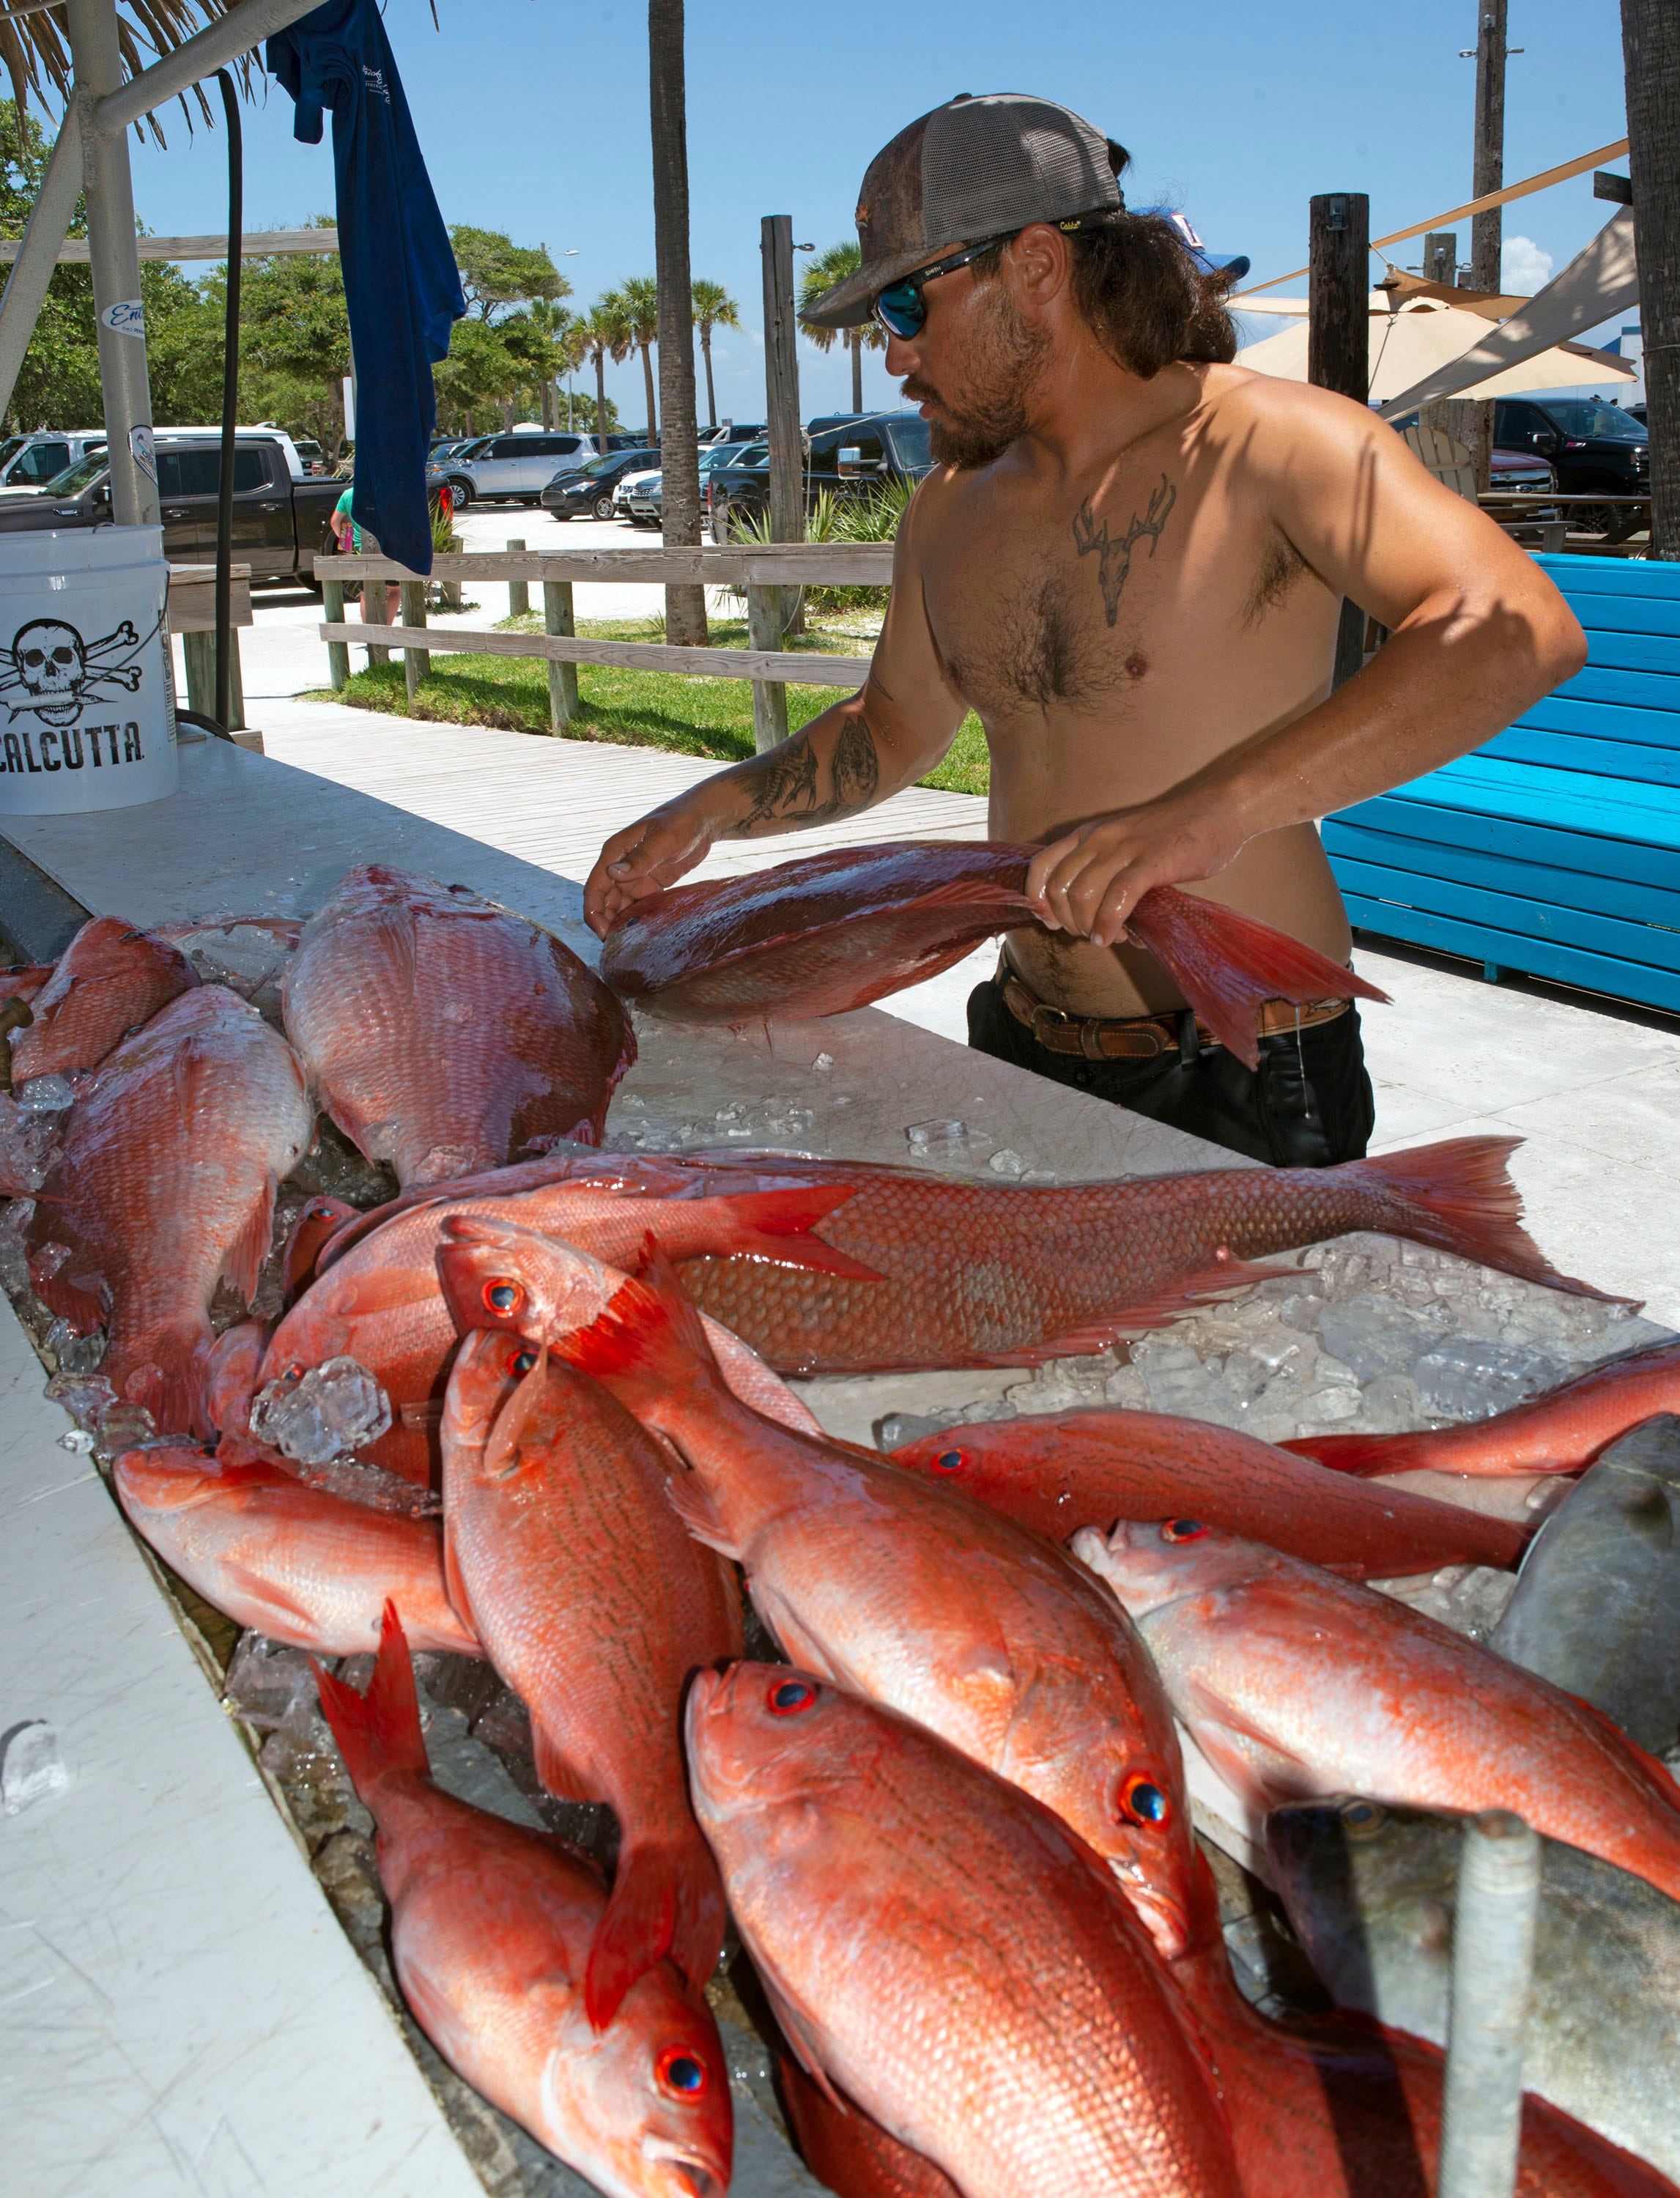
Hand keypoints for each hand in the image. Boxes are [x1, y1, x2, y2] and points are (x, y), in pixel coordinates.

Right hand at [583, 800, 719, 937]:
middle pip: (603, 901)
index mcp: (614, 852)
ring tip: (628, 945)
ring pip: (618, 905)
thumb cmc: (682, 822)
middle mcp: (619, 865)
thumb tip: (613, 874)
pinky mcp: (648, 883)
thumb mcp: (663, 840)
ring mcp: (633, 875)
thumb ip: (641, 858)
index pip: (594, 888)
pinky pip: (636, 905)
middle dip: (605, 924)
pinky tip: (642, 934)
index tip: (603, 934)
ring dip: (619, 923)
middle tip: (617, 947)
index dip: (594, 913)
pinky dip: (635, 919)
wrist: (703, 820)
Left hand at [1025, 791, 1248, 947]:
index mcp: (1088, 835)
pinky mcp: (1152, 860)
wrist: (1220, 809)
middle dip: (1068, 922)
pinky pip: (1118, 897)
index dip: (1039, 901)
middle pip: (1058, 889)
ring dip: (1089, 927)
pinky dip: (1109, 923)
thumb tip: (1095, 925)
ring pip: (1082, 895)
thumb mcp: (1127, 845)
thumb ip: (1107, 875)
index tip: (1053, 923)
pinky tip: (1115, 936)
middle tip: (1092, 934)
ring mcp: (1124, 847)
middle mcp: (1099, 838)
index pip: (1041, 868)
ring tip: (1109, 937)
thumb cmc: (1176, 834)